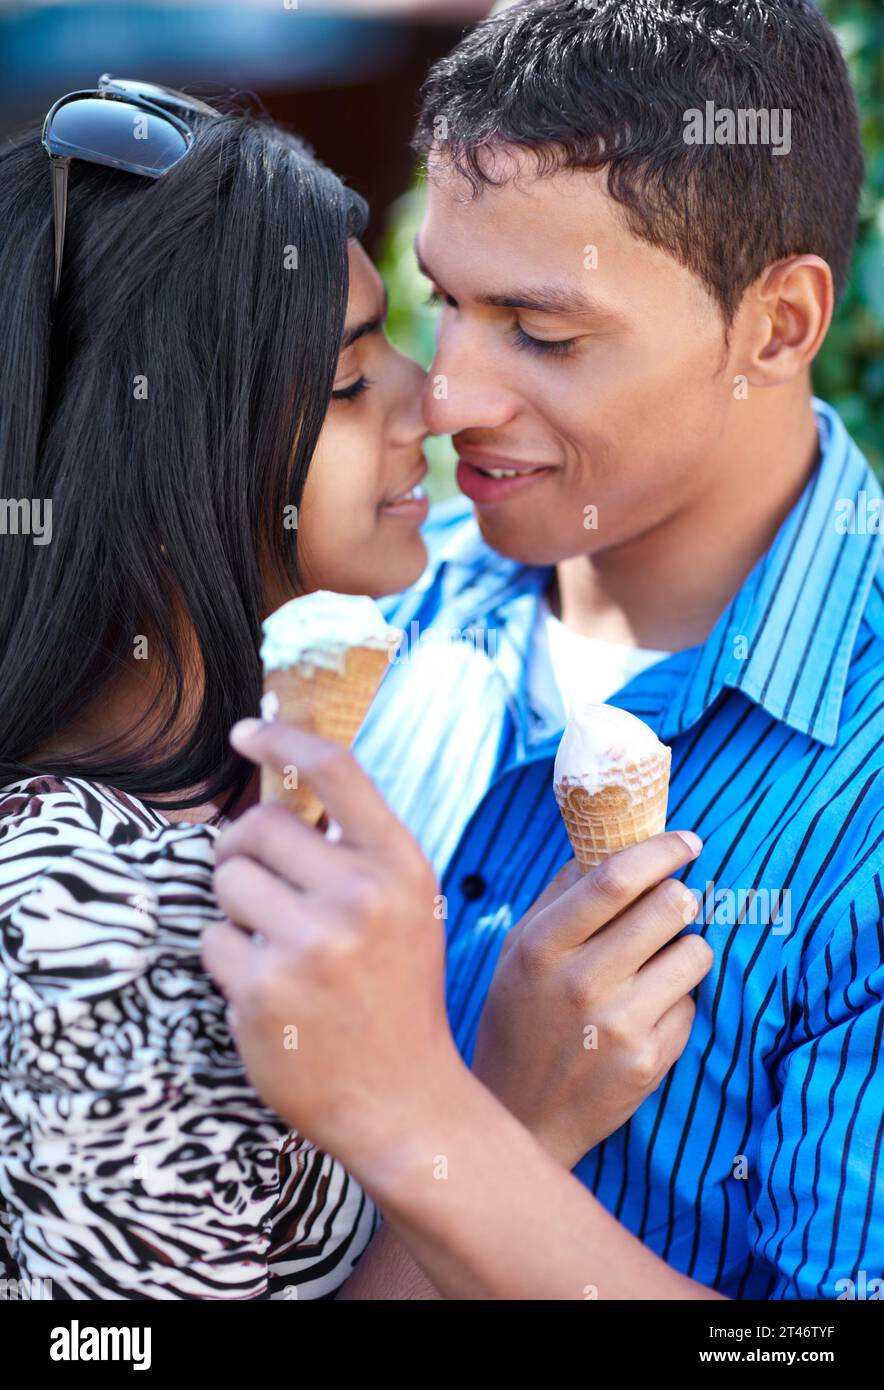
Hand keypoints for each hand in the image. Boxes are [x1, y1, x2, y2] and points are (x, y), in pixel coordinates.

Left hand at [203, 719, 463, 1172]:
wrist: (405, 1099)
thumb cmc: (398, 992)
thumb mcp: (406, 905)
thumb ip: (356, 846)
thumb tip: (282, 782)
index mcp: (402, 865)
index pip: (335, 769)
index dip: (281, 739)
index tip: (244, 732)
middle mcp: (361, 897)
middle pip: (257, 826)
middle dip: (246, 852)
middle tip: (264, 888)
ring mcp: (311, 945)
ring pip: (226, 879)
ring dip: (237, 907)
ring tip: (276, 944)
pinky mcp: (263, 991)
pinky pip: (212, 939)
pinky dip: (230, 959)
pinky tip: (270, 989)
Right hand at [471, 831, 711, 1169]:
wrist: (522, 1114)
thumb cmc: (521, 1018)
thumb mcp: (519, 951)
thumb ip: (562, 896)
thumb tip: (611, 841)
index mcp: (541, 946)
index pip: (615, 878)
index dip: (661, 850)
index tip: (687, 840)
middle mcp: (580, 982)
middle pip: (668, 907)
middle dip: (681, 896)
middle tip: (675, 902)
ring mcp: (618, 1025)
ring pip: (694, 953)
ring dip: (684, 949)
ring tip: (654, 966)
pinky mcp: (648, 1062)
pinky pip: (691, 1004)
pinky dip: (676, 1001)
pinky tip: (643, 1017)